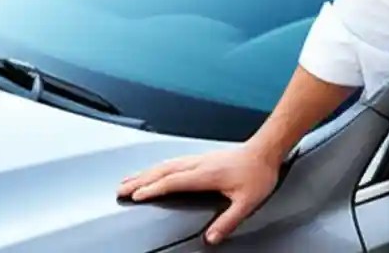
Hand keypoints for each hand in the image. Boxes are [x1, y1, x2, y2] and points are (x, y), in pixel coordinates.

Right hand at [117, 144, 280, 244]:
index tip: (135, 195)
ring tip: (129, 180)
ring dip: (146, 172)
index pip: (172, 182)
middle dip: (140, 180)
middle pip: (162, 171)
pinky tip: (155, 171)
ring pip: (166, 164)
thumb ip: (228, 220)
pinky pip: (174, 161)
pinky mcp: (203, 157)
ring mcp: (200, 158)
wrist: (267, 150)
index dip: (153, 189)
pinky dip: (158, 167)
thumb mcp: (247, 202)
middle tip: (121, 189)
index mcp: (205, 174)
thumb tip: (212, 237)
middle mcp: (199, 164)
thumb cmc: (259, 173)